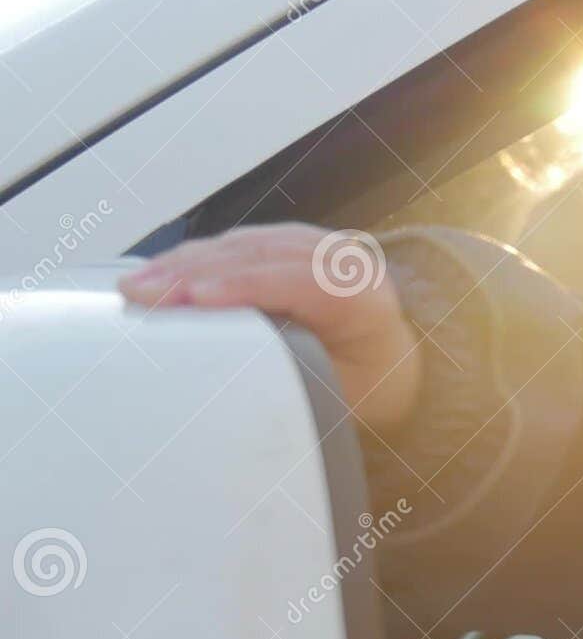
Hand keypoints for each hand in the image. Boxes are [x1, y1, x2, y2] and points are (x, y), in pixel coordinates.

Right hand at [118, 224, 421, 431]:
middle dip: (198, 272)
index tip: (198, 297)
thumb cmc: (367, 381)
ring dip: (185, 263)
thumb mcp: (346, 393)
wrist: (388, 359)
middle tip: (145, 293)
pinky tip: (159, 272)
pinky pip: (238, 244)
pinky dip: (195, 259)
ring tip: (137, 285)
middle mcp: (343, 261)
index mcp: (367, 298)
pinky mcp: (287, 245)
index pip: (304, 281)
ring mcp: (315, 246)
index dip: (248, 286)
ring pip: (244, 245)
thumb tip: (243, 376)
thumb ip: (301, 375)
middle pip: (264, 255)